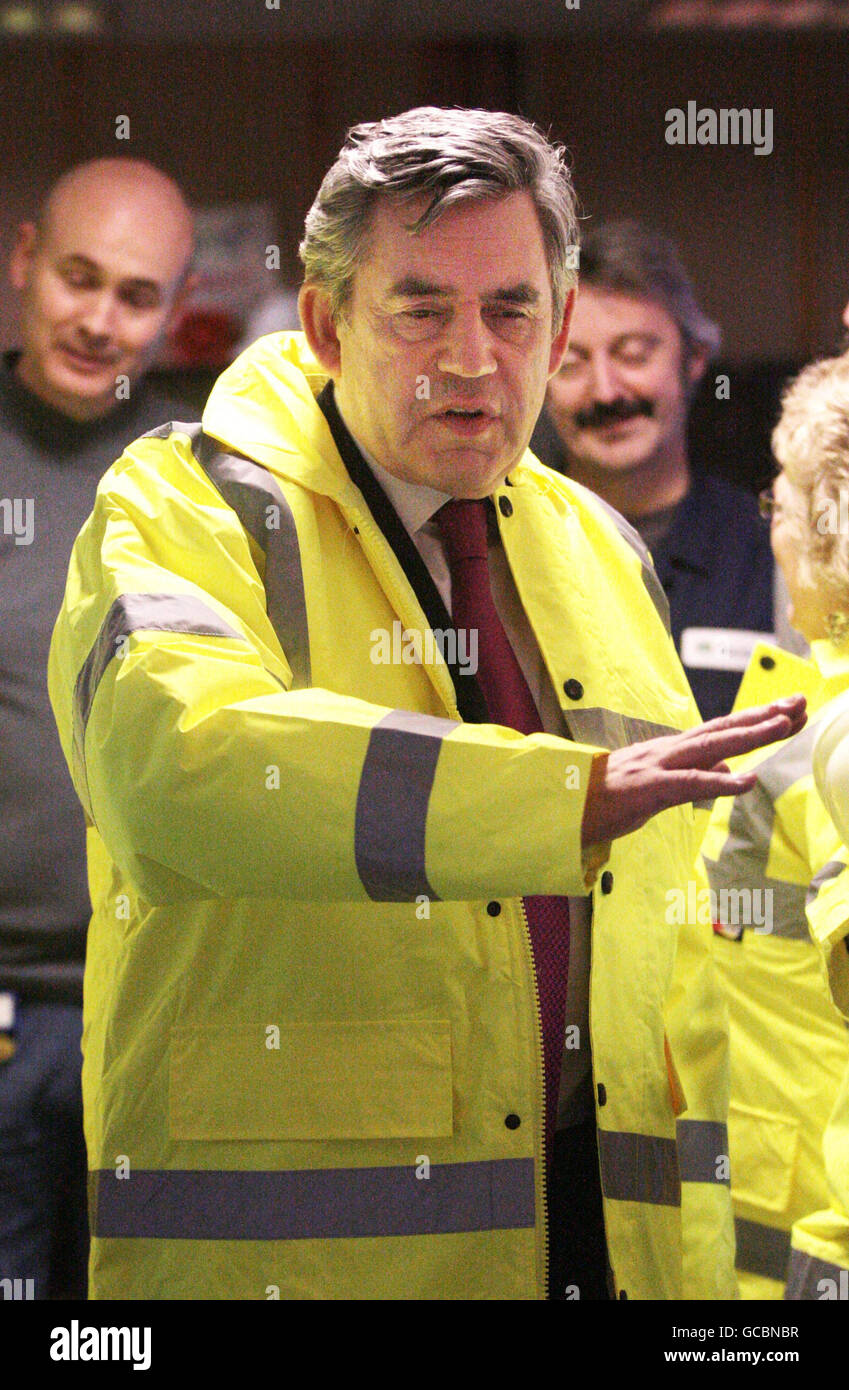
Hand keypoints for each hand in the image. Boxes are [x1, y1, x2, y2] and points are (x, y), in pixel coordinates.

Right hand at [580, 696, 806, 846]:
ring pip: (712, 746)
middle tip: (801, 702)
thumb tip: (728, 767)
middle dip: (765, 716)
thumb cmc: (608, 797)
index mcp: (674, 750)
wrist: (566, 805)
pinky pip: (689, 785)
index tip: (792, 710)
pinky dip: (719, 782)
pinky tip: (746, 782)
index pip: (724, 730)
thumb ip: (695, 774)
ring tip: (783, 725)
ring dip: (749, 735)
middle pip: (725, 729)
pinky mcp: (650, 789)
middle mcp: (671, 750)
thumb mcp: (660, 784)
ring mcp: (660, 765)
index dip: (758, 719)